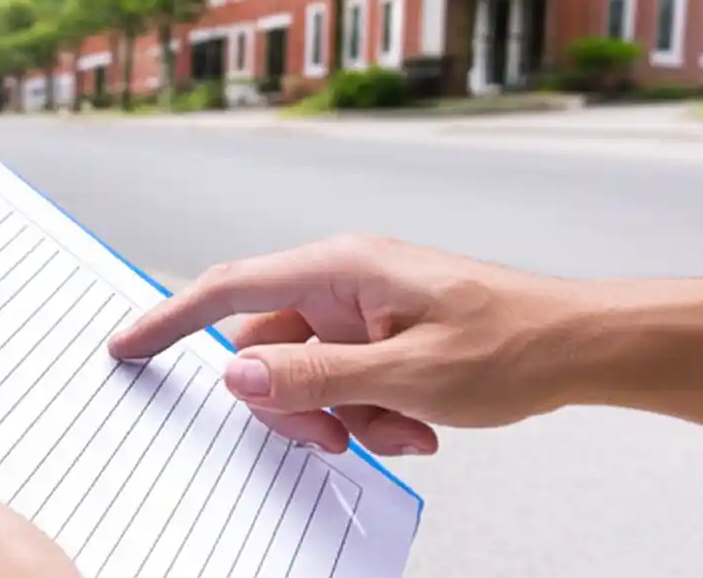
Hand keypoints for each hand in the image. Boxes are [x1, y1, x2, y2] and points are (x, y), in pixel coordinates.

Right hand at [109, 234, 587, 456]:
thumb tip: (235, 373)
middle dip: (293, 403)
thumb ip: (313, 376)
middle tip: (336, 435)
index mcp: (338, 267)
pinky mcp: (375, 333)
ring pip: (302, 373)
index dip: (169, 319)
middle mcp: (339, 281)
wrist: (576, 345)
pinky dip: (364, 410)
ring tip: (400, 426)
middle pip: (264, 348)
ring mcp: (357, 308)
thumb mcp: (406, 373)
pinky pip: (338, 379)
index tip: (126, 345)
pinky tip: (414, 420)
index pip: (229, 289)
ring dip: (339, 413)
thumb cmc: (510, 341)